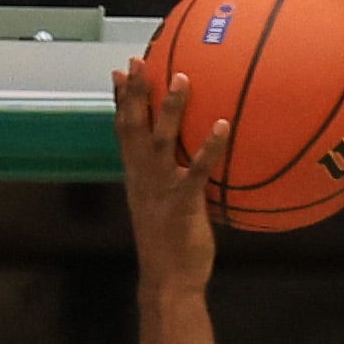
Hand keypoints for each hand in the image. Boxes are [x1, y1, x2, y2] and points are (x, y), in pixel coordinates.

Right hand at [112, 60, 229, 293]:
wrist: (168, 283)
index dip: (121, 101)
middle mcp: (143, 179)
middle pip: (133, 127)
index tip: (120, 71)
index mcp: (136, 179)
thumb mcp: (161, 209)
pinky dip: (209, 147)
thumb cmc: (170, 249)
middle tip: (139, 60)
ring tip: (182, 77)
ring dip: (171, 108)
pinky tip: (223, 125)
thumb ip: (167, 182)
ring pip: (161, 141)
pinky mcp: (182, 204)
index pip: (122, 132)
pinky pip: (197, 170)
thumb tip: (180, 164)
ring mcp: (161, 190)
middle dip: (136, 93)